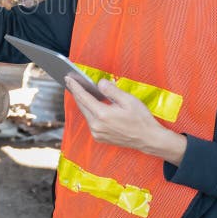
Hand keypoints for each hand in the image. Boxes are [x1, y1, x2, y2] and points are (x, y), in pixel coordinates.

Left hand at [65, 76, 186, 165]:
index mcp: (102, 115)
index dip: (75, 86)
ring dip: (83, 102)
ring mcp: (97, 133)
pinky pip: (90, 121)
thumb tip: (99, 83)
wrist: (148, 139)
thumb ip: (111, 90)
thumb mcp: (128, 100)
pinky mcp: (99, 137)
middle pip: (82, 105)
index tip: (68, 78)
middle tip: (72, 81)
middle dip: (76, 92)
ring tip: (81, 90)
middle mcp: (97, 126)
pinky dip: (89, 111)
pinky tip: (91, 104)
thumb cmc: (141, 119)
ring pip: (85, 113)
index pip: (83, 97)